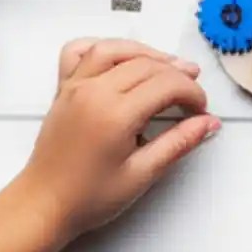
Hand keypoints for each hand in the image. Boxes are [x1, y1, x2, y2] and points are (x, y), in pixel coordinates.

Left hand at [20, 39, 219, 237]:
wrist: (43, 205)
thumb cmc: (89, 197)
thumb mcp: (141, 174)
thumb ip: (178, 143)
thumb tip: (208, 123)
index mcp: (115, 114)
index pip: (166, 84)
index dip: (192, 92)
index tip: (201, 110)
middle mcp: (94, 91)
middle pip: (146, 65)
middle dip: (177, 74)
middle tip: (192, 95)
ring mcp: (75, 86)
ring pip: (115, 49)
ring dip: (146, 53)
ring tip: (168, 66)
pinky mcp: (63, 89)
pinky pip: (79, 51)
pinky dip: (102, 47)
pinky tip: (120, 57)